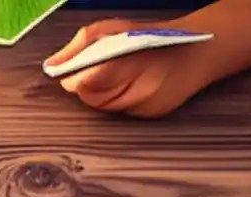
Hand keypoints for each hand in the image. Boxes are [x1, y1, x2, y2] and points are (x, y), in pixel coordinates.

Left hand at [44, 19, 211, 117]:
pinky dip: (115, 101)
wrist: (199, 49)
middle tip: (91, 71)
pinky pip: (120, 113)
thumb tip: (52, 65)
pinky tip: (124, 87)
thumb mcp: (114, 28)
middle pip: (93, 99)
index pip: (87, 81)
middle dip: (86, 87)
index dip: (75, 78)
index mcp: (131, 60)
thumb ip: (80, 45)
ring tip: (109, 77)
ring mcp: (148, 105)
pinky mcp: (152, 115)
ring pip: (104, 109)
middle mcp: (141, 88)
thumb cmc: (152, 35)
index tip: (68, 72)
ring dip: (99, 95)